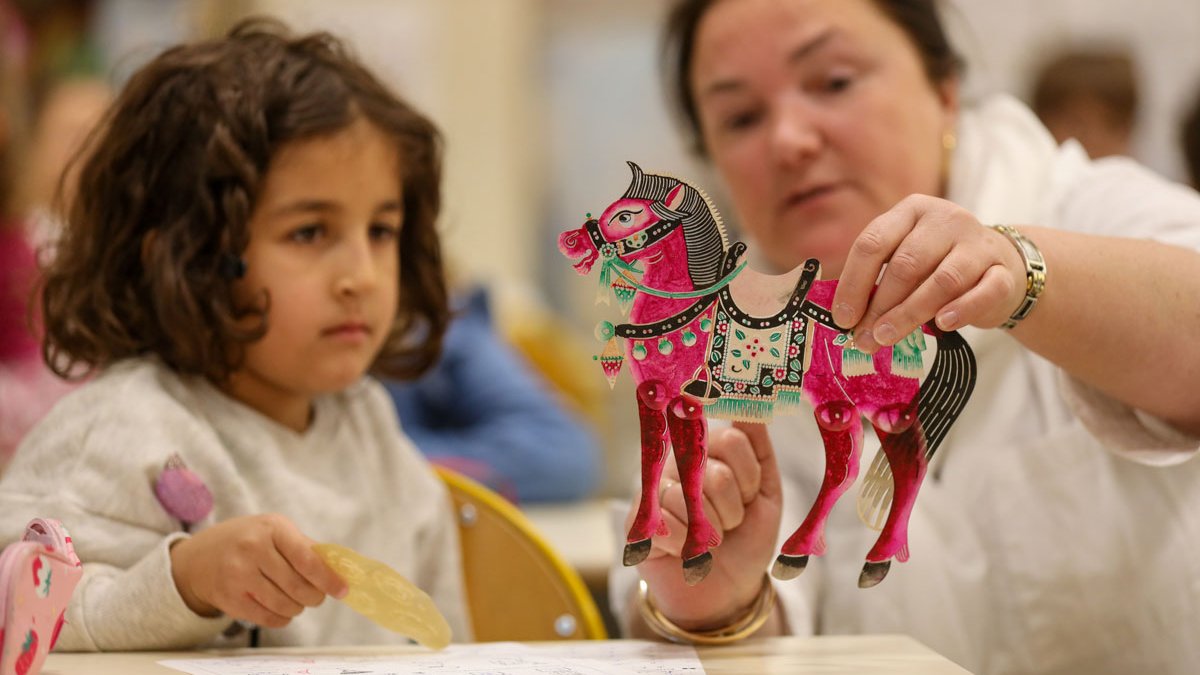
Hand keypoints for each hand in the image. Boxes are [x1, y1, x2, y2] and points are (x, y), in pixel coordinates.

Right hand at [169, 514, 348, 627]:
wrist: (200, 556)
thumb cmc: (248, 540)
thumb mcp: (275, 530)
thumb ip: (305, 547)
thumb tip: (337, 571)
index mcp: (272, 529)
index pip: (307, 560)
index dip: (328, 579)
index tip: (342, 590)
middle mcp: (253, 550)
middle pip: (298, 587)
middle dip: (315, 596)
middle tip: (316, 596)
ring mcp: (239, 575)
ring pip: (285, 605)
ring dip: (298, 607)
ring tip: (297, 600)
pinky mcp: (230, 599)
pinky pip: (268, 618)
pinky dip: (283, 617)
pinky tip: (282, 609)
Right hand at [629, 422, 781, 630]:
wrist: (726, 590)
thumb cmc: (746, 536)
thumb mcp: (765, 491)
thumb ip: (757, 446)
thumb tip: (750, 402)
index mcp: (706, 447)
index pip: (732, 440)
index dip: (748, 476)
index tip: (749, 495)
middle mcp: (675, 461)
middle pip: (715, 473)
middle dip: (733, 510)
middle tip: (729, 523)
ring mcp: (653, 490)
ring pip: (689, 499)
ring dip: (712, 531)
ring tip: (710, 539)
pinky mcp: (636, 522)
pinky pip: (665, 524)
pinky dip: (688, 546)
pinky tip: (686, 550)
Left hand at [830, 194, 1026, 351]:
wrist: (1002, 264)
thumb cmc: (939, 264)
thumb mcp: (906, 260)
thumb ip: (879, 280)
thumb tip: (848, 319)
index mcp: (911, 211)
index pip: (873, 243)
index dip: (853, 283)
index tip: (842, 318)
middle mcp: (945, 219)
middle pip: (906, 264)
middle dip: (880, 305)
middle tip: (864, 337)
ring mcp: (977, 243)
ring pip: (942, 281)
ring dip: (910, 313)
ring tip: (887, 338)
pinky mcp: (1003, 270)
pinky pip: (983, 293)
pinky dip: (961, 310)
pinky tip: (941, 325)